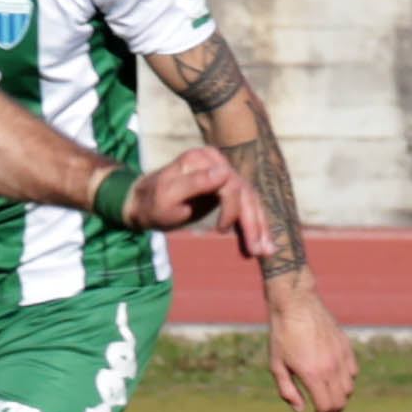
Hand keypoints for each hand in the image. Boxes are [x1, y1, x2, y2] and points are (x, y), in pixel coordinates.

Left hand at [123, 146, 266, 257]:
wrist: (145, 203)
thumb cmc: (153, 202)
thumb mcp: (168, 195)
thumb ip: (195, 183)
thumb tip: (225, 171)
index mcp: (201, 160)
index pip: (229, 184)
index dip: (232, 209)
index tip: (221, 232)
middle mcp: (217, 162)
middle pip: (244, 194)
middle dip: (253, 223)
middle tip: (260, 251)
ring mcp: (225, 174)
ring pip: (250, 201)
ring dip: (260, 227)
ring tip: (266, 251)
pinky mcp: (228, 188)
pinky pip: (247, 206)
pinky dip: (255, 224)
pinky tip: (263, 243)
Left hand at [265, 287, 355, 411]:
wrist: (296, 305)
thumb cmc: (282, 335)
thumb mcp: (276, 365)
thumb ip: (288, 391)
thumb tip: (300, 411)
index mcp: (312, 374)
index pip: (326, 407)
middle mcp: (331, 367)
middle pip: (340, 402)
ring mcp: (341, 357)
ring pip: (348, 389)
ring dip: (339, 399)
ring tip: (326, 401)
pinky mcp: (347, 348)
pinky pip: (353, 373)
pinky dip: (346, 383)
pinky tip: (334, 382)